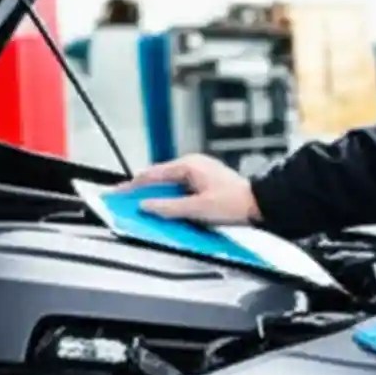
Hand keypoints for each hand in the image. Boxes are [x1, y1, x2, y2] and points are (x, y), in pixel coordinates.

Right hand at [113, 154, 261, 224]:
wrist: (259, 204)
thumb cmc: (233, 203)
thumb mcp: (197, 208)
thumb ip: (168, 207)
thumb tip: (146, 205)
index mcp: (189, 166)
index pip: (152, 174)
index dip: (132, 186)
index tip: (116, 194)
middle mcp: (193, 165)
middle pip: (159, 178)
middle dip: (141, 190)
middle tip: (123, 202)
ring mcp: (199, 173)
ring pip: (169, 185)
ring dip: (155, 195)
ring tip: (138, 207)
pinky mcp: (205, 183)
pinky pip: (179, 189)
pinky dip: (168, 198)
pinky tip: (163, 208)